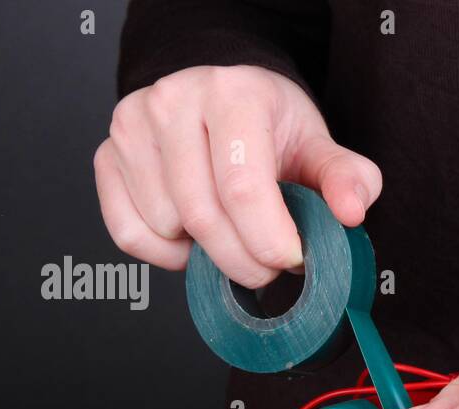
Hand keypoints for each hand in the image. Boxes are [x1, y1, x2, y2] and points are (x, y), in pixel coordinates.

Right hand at [94, 65, 381, 287]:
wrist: (221, 93)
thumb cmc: (268, 123)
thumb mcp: (317, 144)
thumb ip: (346, 177)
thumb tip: (351, 211)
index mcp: (233, 95)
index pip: (243, 188)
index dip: (269, 240)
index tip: (291, 259)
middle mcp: (174, 103)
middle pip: (203, 215)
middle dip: (243, 260)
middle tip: (267, 265)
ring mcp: (133, 127)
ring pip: (166, 226)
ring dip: (205, 251)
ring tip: (231, 232)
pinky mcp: (107, 155)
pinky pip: (128, 231)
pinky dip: (163, 253)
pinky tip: (191, 239)